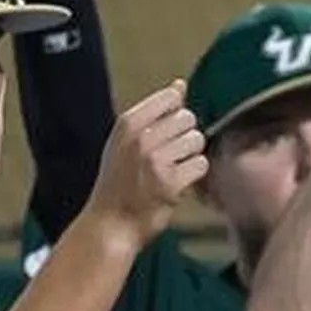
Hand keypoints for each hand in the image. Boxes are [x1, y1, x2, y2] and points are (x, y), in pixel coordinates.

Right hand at [83, 80, 205, 244]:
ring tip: (174, 170)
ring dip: (191, 156)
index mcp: (127, 124)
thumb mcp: (125, 142)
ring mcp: (156, 161)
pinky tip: (179, 183)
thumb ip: (153, 113)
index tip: (166, 133)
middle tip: (171, 156)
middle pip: (188, 118)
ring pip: (197, 140)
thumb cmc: (118, 184)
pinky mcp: (171, 183)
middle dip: (185, 136)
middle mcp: (141, 138)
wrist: (110, 225)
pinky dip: (194, 175)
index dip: (176, 114)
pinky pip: (200, 165)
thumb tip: (180, 85)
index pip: (171, 97)